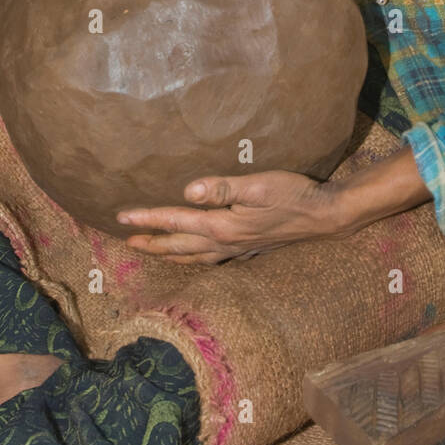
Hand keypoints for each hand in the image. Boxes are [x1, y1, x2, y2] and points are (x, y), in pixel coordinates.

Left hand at [117, 170, 346, 263]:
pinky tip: (194, 257)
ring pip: (192, 257)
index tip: (121, 217)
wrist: (323, 215)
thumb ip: (221, 188)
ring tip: (152, 251)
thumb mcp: (257, 185)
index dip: (147, 219)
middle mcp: (225, 242)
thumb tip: (187, 192)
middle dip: (151, 243)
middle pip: (178, 246)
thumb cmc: (292, 194)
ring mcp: (237, 249)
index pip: (175, 222)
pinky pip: (210, 259)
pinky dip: (192, 259)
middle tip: (127, 241)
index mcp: (222, 226)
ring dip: (169, 254)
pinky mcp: (248, 248)